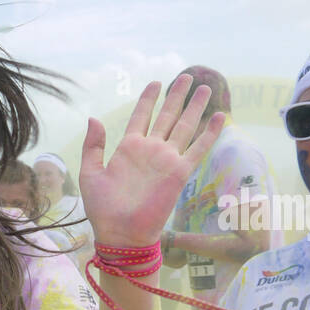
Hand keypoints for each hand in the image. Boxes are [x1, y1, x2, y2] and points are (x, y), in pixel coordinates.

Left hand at [80, 75, 224, 247]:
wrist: (121, 233)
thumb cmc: (102, 209)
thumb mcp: (90, 174)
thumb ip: (93, 146)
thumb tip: (94, 118)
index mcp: (128, 148)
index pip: (141, 116)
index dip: (148, 99)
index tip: (156, 82)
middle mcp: (150, 150)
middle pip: (166, 116)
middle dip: (176, 96)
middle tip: (187, 76)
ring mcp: (166, 159)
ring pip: (184, 126)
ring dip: (194, 107)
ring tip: (204, 88)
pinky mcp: (179, 172)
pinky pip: (198, 149)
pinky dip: (210, 133)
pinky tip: (220, 116)